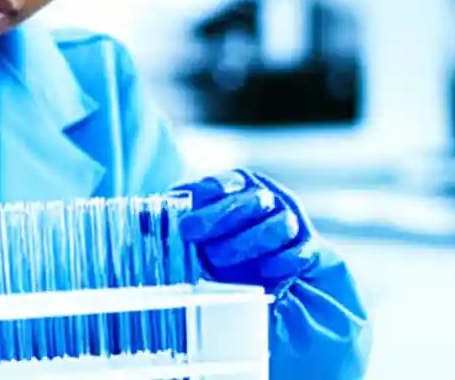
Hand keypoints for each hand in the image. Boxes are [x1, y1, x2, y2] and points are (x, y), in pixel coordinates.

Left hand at [170, 169, 319, 289]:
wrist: (272, 272)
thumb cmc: (227, 247)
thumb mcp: (200, 236)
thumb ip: (175, 226)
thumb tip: (144, 223)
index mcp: (239, 188)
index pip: (224, 183)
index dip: (203, 193)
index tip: (182, 212)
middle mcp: (266, 199)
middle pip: (250, 200)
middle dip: (218, 216)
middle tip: (189, 233)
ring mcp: (290, 222)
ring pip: (277, 224)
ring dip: (247, 241)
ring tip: (218, 259)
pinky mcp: (309, 249)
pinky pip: (302, 250)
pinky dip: (283, 260)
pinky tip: (266, 271)